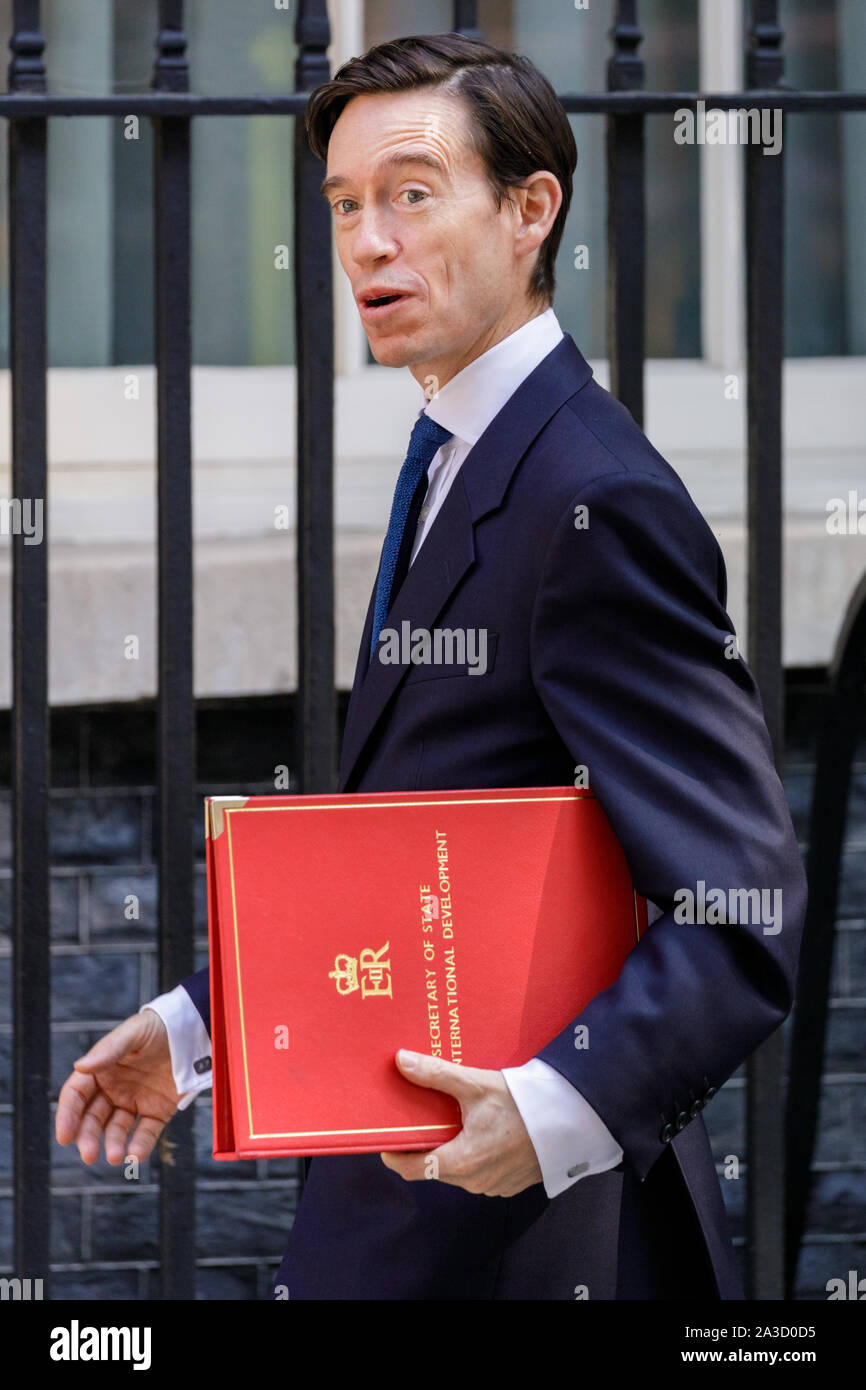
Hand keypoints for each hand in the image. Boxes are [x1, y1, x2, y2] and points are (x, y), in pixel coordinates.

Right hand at [55, 1008, 180, 1165]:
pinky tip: (135, 1156)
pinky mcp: (157, 1111)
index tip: (64, 1137)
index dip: (67, 1116)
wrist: (193, 1030)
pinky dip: (140, 1146)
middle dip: (88, 1138)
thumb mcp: (134, 1033)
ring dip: (114, 1144)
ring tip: (116, 1156)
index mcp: (101, 1070)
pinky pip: (146, 1133)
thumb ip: (109, 1051)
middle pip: (93, 1118)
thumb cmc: (158, 1026)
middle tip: (89, 1154)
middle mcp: (114, 1090)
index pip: (76, 1096)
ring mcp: (134, 1102)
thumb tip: (80, 1067)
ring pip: (117, 1130)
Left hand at [380, 1049, 542, 1196]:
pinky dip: (474, 1153)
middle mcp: (475, 1181)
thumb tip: (401, 1061)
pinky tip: (480, 1129)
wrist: (573, 1120)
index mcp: (462, 1162)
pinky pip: (480, 1172)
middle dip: (424, 1143)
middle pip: (433, 1167)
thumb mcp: (476, 1084)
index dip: (394, 1153)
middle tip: (421, 1116)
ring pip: (457, 1170)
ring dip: (451, 1148)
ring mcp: (494, 1186)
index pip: (410, 1170)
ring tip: (451, 1118)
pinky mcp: (510, 1183)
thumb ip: (436, 1074)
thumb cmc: (524, 1104)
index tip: (386, 1135)